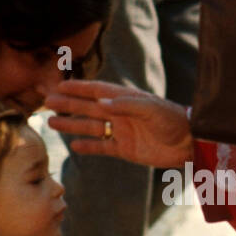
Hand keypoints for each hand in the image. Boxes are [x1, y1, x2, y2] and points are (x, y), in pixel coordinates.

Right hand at [44, 79, 192, 167]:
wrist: (190, 144)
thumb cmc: (173, 121)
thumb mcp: (152, 109)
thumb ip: (127, 105)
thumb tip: (101, 101)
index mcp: (126, 99)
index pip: (97, 91)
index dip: (78, 88)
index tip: (59, 85)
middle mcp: (120, 113)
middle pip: (88, 108)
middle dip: (68, 105)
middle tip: (46, 102)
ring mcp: (122, 131)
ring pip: (91, 127)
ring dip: (72, 125)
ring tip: (52, 122)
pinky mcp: (125, 149)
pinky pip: (102, 147)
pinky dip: (89, 146)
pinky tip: (74, 146)